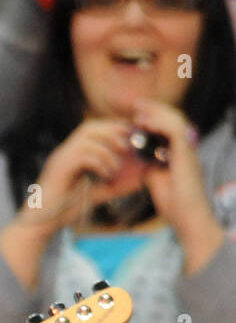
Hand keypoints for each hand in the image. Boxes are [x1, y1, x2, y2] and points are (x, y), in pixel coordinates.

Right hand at [15, 118, 148, 235]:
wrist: (41, 223)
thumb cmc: (65, 209)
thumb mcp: (97, 193)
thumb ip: (116, 185)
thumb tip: (140, 180)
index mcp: (72, 152)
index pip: (95, 128)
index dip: (115, 129)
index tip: (132, 140)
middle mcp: (64, 150)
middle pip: (90, 127)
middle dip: (113, 133)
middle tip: (128, 148)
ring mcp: (60, 157)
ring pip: (87, 138)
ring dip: (108, 149)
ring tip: (116, 167)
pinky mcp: (59, 167)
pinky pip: (83, 155)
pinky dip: (99, 163)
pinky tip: (105, 176)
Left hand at [131, 100, 224, 272]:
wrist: (186, 216)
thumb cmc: (173, 204)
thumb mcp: (155, 180)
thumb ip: (148, 167)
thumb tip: (138, 158)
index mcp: (179, 152)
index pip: (167, 128)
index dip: (152, 119)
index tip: (134, 116)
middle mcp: (186, 146)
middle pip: (172, 119)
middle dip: (153, 110)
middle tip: (135, 106)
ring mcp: (188, 148)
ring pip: (174, 119)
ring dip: (155, 113)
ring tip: (138, 111)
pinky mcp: (187, 152)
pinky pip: (174, 130)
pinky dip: (159, 123)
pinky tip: (145, 122)